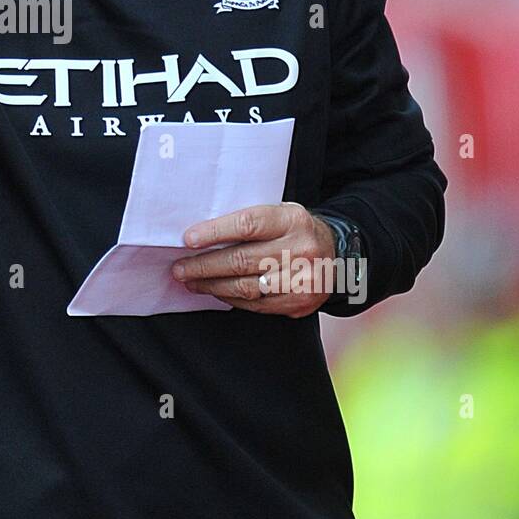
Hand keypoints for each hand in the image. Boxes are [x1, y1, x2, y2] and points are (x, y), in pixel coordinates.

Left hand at [169, 202, 337, 317]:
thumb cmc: (295, 230)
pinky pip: (256, 305)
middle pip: (242, 260)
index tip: (188, 240)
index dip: (215, 232)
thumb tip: (202, 233)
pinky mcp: (299, 304)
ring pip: (246, 287)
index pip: (248, 224)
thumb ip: (250, 220)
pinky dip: (231, 298)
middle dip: (205, 265)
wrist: (338, 256)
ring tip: (191, 281)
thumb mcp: (281, 213)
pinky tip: (216, 291)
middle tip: (179, 268)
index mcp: (292, 220)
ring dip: (212, 285)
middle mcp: (300, 249)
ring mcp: (302, 280)